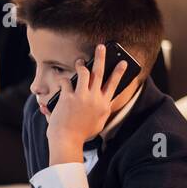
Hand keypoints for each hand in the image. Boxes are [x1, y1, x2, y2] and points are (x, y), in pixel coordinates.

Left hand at [39, 44, 128, 164]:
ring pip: (84, 73)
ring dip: (82, 65)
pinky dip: (65, 79)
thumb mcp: (98, 123)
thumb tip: (105, 101)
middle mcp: (95, 99)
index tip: (123, 62)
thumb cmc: (81, 134)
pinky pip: (67, 81)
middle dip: (101, 58)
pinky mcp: (69, 97)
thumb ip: (102, 111)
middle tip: (101, 46)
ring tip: (80, 61)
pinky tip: (63, 79)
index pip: (114, 85)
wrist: (67, 141)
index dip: (119, 72)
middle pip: (100, 73)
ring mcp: (82, 97)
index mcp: (104, 105)